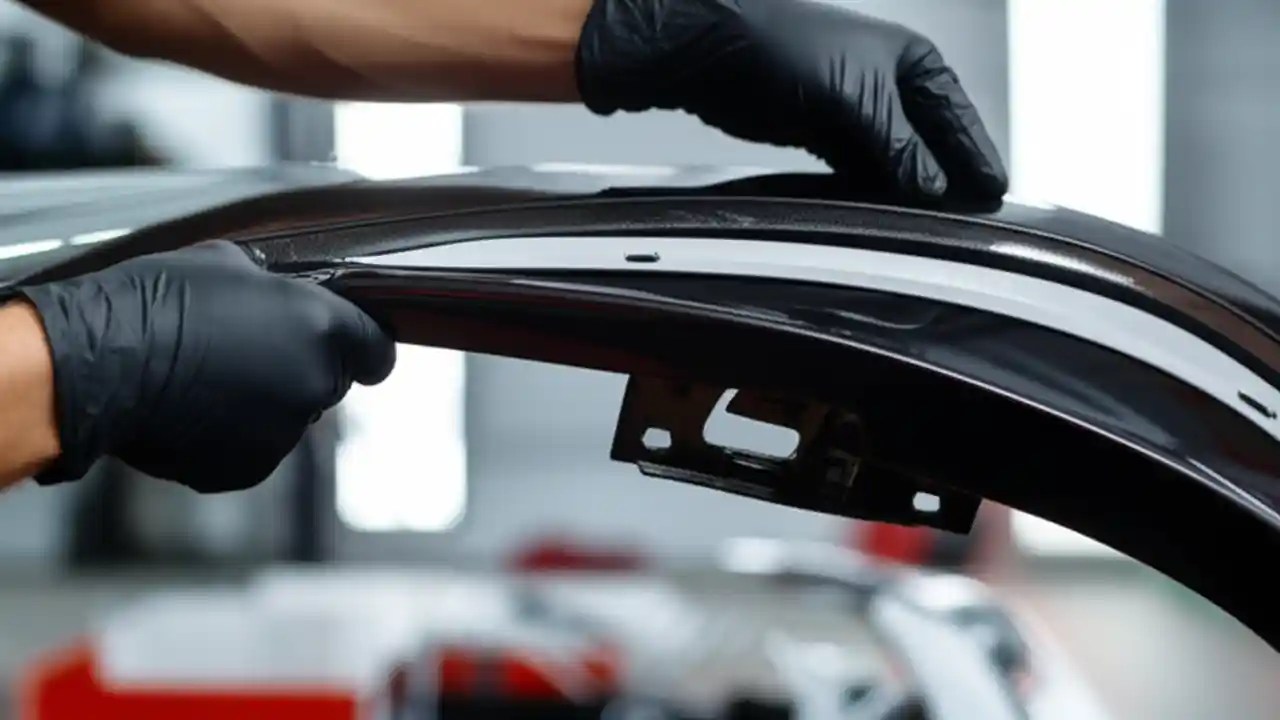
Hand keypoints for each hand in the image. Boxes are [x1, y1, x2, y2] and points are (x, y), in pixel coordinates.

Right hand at [18, 240, 394, 491]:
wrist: (102, 362)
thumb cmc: (160, 302)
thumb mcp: (231, 263)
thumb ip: (277, 288)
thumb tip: (279, 294)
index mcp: (323, 328)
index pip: (377, 350)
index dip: (362, 349)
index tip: (350, 351)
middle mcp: (314, 384)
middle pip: (327, 383)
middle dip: (299, 370)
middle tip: (245, 354)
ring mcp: (283, 433)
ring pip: (288, 419)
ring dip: (262, 405)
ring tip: (205, 381)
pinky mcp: (248, 469)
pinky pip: (251, 450)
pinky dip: (229, 437)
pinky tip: (190, 410)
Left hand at [576, 0, 1007, 199]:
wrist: (720, 50)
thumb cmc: (790, 47)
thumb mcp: (858, 97)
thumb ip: (900, 145)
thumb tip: (935, 188)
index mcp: (911, 61)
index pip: (958, 115)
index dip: (977, 154)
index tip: (996, 189)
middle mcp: (888, 85)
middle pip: (931, 143)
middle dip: (949, 177)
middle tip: (972, 217)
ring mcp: (855, 112)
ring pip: (896, 161)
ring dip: (910, 190)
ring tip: (935, 227)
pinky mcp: (822, 134)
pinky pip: (860, 171)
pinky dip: (874, 191)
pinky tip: (888, 215)